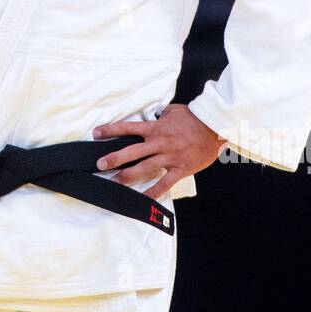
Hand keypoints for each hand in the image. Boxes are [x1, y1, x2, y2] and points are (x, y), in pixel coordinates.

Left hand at [93, 104, 227, 199]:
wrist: (214, 126)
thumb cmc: (194, 118)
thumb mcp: (172, 111)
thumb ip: (159, 116)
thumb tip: (151, 116)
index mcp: (155, 128)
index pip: (128, 127)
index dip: (110, 130)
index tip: (96, 134)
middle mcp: (159, 143)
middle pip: (132, 151)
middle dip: (114, 158)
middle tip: (99, 164)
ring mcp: (169, 157)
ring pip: (145, 168)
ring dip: (128, 176)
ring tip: (115, 182)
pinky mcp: (180, 169)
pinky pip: (165, 183)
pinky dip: (154, 193)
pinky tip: (143, 200)